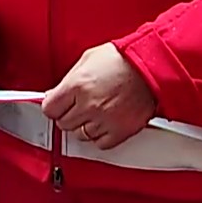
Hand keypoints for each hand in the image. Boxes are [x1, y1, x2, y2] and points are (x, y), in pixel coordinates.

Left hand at [41, 45, 157, 149]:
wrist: (152, 66)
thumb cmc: (124, 59)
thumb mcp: (88, 59)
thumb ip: (68, 79)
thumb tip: (56, 93)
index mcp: (77, 85)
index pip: (49, 109)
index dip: (53, 106)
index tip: (57, 105)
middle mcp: (89, 105)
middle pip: (63, 124)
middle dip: (68, 115)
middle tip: (77, 107)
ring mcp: (105, 119)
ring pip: (80, 136)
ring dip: (84, 126)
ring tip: (94, 112)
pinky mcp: (121, 130)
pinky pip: (101, 143)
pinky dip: (100, 136)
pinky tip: (104, 123)